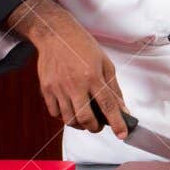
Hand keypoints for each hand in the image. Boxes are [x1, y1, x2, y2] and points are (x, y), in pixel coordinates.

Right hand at [6, 0, 127, 136]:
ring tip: (86, 118)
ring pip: (69, 119)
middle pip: (85, 118)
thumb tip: (122, 109)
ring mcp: (59, 88)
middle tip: (100, 125)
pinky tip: (71, 110)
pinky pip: (55, 113)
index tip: (122, 134)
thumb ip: (114, 88)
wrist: (57, 35)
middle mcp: (75, 84)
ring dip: (80, 125)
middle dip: (95, 127)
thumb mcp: (105, 64)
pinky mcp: (46, 89)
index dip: (116, 123)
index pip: (108, 105)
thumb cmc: (83, 47)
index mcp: (93, 76)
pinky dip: (65, 117)